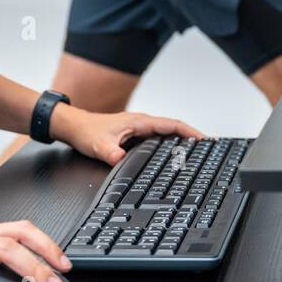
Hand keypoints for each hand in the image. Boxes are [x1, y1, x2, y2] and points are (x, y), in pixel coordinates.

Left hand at [53, 106, 205, 164]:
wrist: (73, 126)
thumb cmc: (86, 131)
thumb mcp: (98, 145)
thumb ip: (110, 152)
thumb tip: (120, 159)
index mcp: (139, 122)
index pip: (172, 124)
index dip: (190, 132)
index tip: (205, 140)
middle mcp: (141, 123)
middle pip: (173, 128)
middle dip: (191, 137)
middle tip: (208, 149)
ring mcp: (138, 129)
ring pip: (166, 133)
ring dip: (181, 141)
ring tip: (196, 153)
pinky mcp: (133, 135)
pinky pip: (157, 139)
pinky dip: (168, 144)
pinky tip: (171, 155)